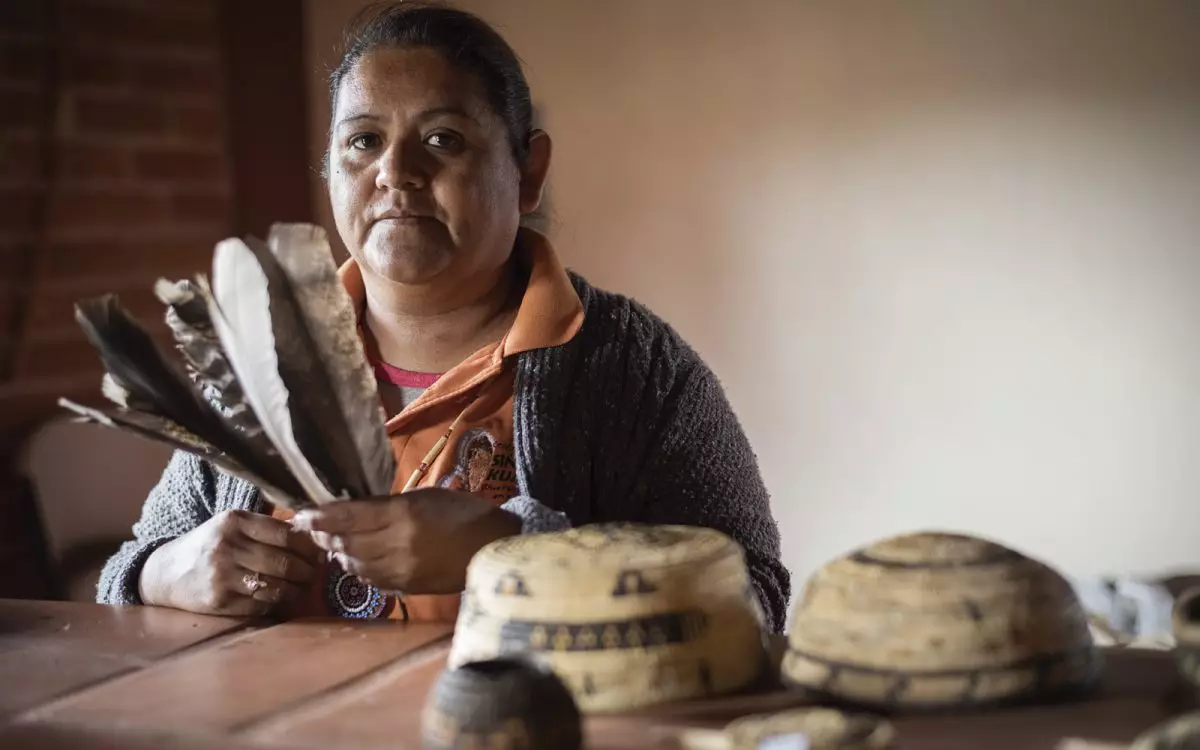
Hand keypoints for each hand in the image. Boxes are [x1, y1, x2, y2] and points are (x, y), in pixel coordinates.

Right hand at [139, 509, 317, 615]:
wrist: (166, 572)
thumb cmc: (209, 545)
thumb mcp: (231, 525)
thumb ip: (266, 527)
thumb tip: (312, 534)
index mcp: (234, 522)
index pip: (285, 534)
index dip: (308, 546)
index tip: (319, 551)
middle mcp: (227, 547)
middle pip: (284, 563)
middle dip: (307, 571)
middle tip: (315, 573)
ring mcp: (222, 576)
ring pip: (275, 587)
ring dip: (296, 589)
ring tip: (302, 586)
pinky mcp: (219, 601)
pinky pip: (260, 605)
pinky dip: (275, 603)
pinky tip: (280, 597)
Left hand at [292, 488, 519, 594]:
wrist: (493, 547)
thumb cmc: (463, 513)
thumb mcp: (426, 497)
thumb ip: (388, 505)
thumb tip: (353, 511)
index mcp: (403, 515)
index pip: (349, 516)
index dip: (320, 516)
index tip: (301, 514)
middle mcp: (397, 544)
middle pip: (346, 542)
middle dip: (325, 534)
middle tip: (313, 527)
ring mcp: (401, 570)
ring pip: (354, 564)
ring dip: (340, 553)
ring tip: (334, 543)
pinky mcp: (407, 588)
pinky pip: (371, 580)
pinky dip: (358, 569)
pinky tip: (358, 560)